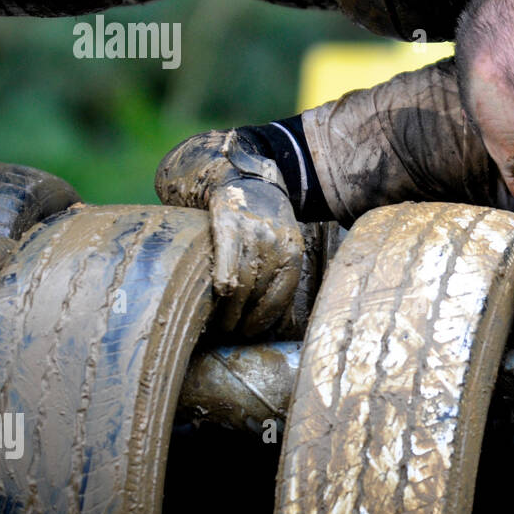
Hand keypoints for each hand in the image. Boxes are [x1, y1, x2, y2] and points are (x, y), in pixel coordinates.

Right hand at [208, 177, 303, 335]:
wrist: (249, 180)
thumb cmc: (266, 224)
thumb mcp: (285, 248)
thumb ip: (283, 280)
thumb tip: (285, 325)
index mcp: (293, 253)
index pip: (280, 297)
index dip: (262, 320)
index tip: (248, 333)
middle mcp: (276, 243)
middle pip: (258, 293)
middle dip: (243, 319)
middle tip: (230, 332)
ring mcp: (253, 232)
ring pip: (243, 280)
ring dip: (230, 308)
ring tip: (221, 323)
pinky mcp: (229, 221)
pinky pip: (227, 255)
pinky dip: (224, 275)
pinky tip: (220, 291)